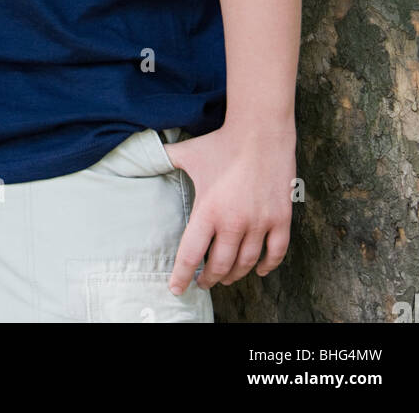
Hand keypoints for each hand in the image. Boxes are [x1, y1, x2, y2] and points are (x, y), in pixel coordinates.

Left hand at [162, 121, 295, 293]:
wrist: (260, 130)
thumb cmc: (221, 142)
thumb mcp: (188, 153)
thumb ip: (163, 159)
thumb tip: (137, 156)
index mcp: (208, 209)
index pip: (190, 254)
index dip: (181, 276)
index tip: (176, 288)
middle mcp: (234, 221)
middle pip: (219, 265)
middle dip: (208, 279)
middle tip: (202, 282)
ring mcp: (260, 222)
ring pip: (246, 263)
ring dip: (234, 274)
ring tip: (225, 277)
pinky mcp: (281, 219)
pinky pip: (276, 253)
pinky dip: (267, 266)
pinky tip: (258, 270)